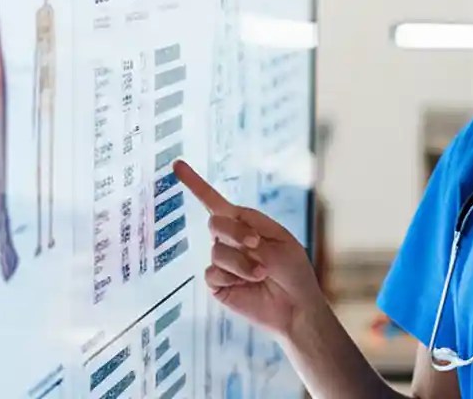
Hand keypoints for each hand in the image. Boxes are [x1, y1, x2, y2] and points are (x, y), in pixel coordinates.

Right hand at [174, 160, 322, 337]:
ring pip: (218, 251)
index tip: (177, 165)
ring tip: (262, 274)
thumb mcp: (281, 245)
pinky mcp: (218, 283)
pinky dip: (233, 277)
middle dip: (236, 233)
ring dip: (242, 263)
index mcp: (246, 224)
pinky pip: (213, 272)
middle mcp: (230, 240)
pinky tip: (248, 285)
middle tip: (256, 246)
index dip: (196, 184)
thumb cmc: (293, 272)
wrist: (296, 307)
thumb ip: (252, 236)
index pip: (216, 201)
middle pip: (216, 222)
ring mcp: (223, 261)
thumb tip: (225, 236)